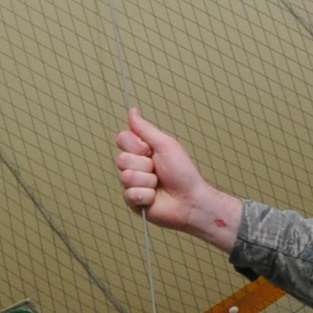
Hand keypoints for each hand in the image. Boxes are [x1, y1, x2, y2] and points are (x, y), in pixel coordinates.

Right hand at [117, 110, 242, 251]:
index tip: (150, 150)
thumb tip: (132, 111)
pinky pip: (130, 194)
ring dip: (148, 181)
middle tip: (158, 169)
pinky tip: (155, 197)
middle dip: (144, 165)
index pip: (122, 139)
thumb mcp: (165, 144)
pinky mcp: (133, 201)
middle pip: (121, 159)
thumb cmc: (182, 172)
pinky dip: (146, 195)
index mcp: (142, 151)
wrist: (190, 200)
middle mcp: (135, 166)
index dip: (135, 145)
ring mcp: (133, 184)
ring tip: (159, 184)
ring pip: (126, 177)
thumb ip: (145, 129)